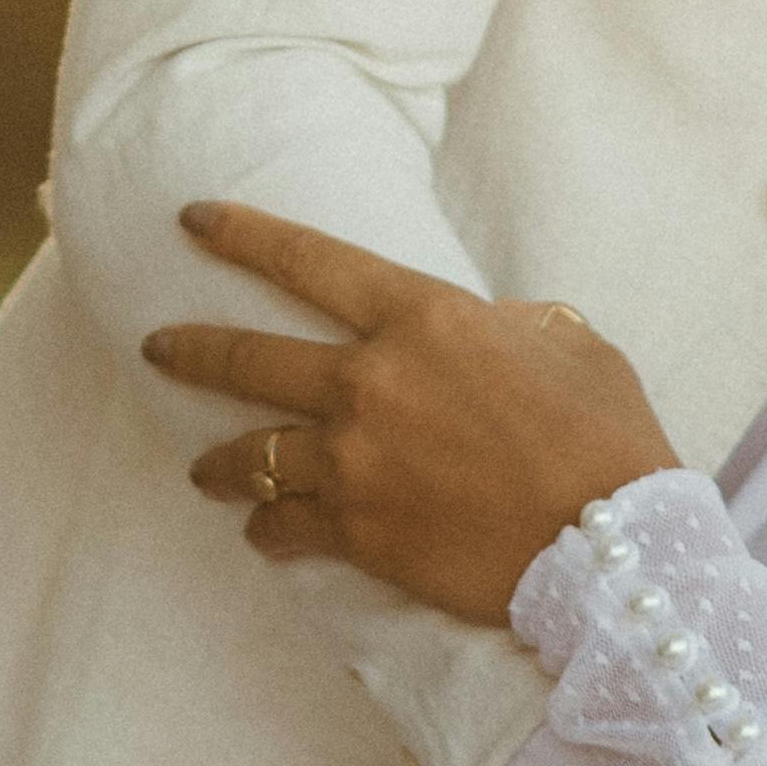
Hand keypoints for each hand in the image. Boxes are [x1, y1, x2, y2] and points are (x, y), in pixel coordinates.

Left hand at [143, 205, 673, 627]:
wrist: (610, 546)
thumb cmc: (607, 439)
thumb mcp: (576, 346)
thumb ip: (519, 326)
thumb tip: (499, 328)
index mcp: (424, 317)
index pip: (309, 261)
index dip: (243, 235)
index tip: (194, 219)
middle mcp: (371, 380)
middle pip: (249, 358)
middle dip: (189, 350)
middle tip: (156, 348)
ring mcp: (355, 460)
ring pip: (252, 453)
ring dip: (218, 461)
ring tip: (200, 471)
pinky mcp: (357, 532)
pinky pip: (284, 526)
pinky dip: (268, 530)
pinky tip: (261, 535)